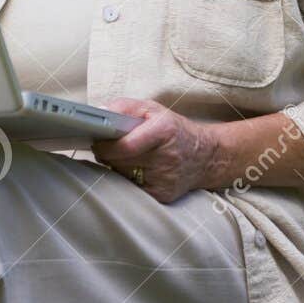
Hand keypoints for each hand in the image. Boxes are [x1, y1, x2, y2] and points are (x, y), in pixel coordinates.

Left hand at [92, 98, 222, 202]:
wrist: (205, 156)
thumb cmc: (174, 130)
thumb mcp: (152, 109)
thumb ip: (124, 107)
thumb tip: (100, 113)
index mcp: (164, 131)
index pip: (125, 146)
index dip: (106, 146)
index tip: (98, 143)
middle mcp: (167, 157)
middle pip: (121, 162)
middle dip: (108, 156)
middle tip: (108, 149)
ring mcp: (165, 179)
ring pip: (124, 176)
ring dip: (119, 167)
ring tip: (128, 157)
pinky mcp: (163, 195)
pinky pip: (133, 188)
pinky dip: (129, 179)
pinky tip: (137, 170)